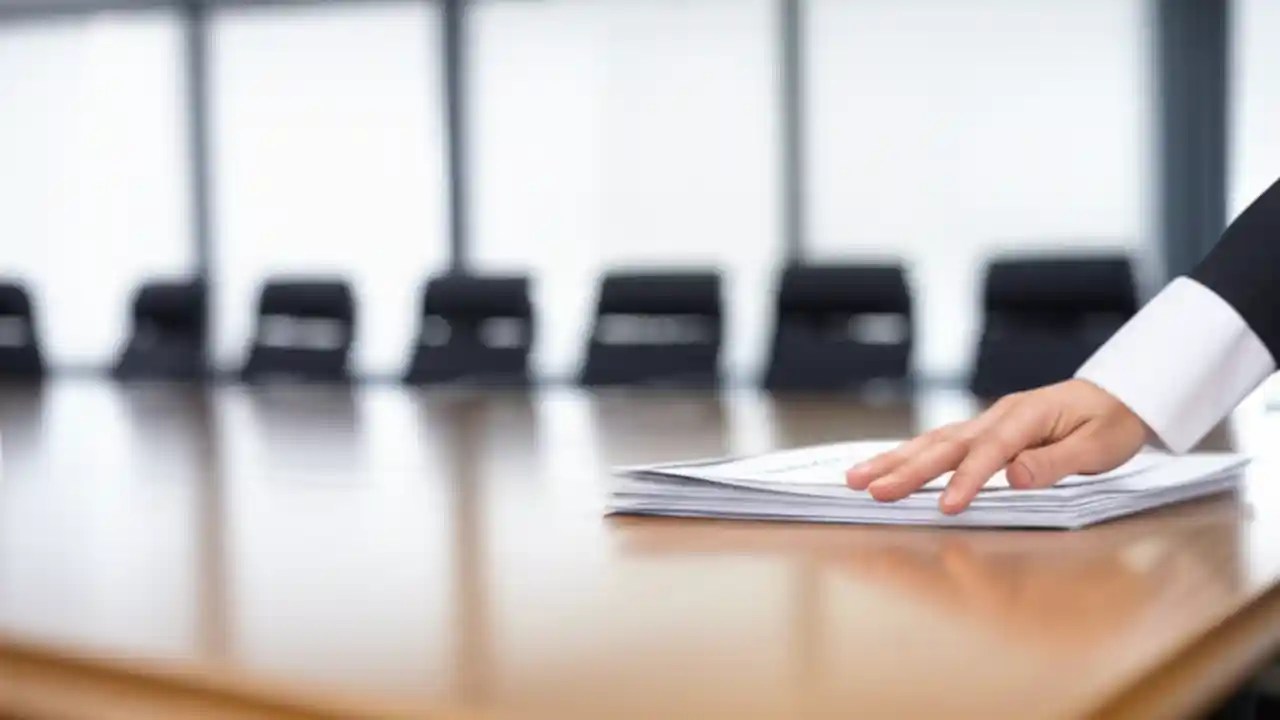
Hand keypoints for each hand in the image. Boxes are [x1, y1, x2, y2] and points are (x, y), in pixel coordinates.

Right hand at [845, 379, 1148, 514]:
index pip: (991, 452)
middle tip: (872, 491)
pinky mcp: (981, 431)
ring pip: (932, 442)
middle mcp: (997, 416)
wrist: (1119, 394)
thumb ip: (1056, 461)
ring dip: (893, 461)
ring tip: (856, 477)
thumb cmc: (1111, 422)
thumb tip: (1014, 475)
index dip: (966, 480)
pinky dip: (907, 455)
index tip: (945, 507)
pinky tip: (884, 466)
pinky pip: (938, 443)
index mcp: (1027, 417)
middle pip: (945, 445)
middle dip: (906, 470)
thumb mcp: (1099, 445)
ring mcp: (986, 422)